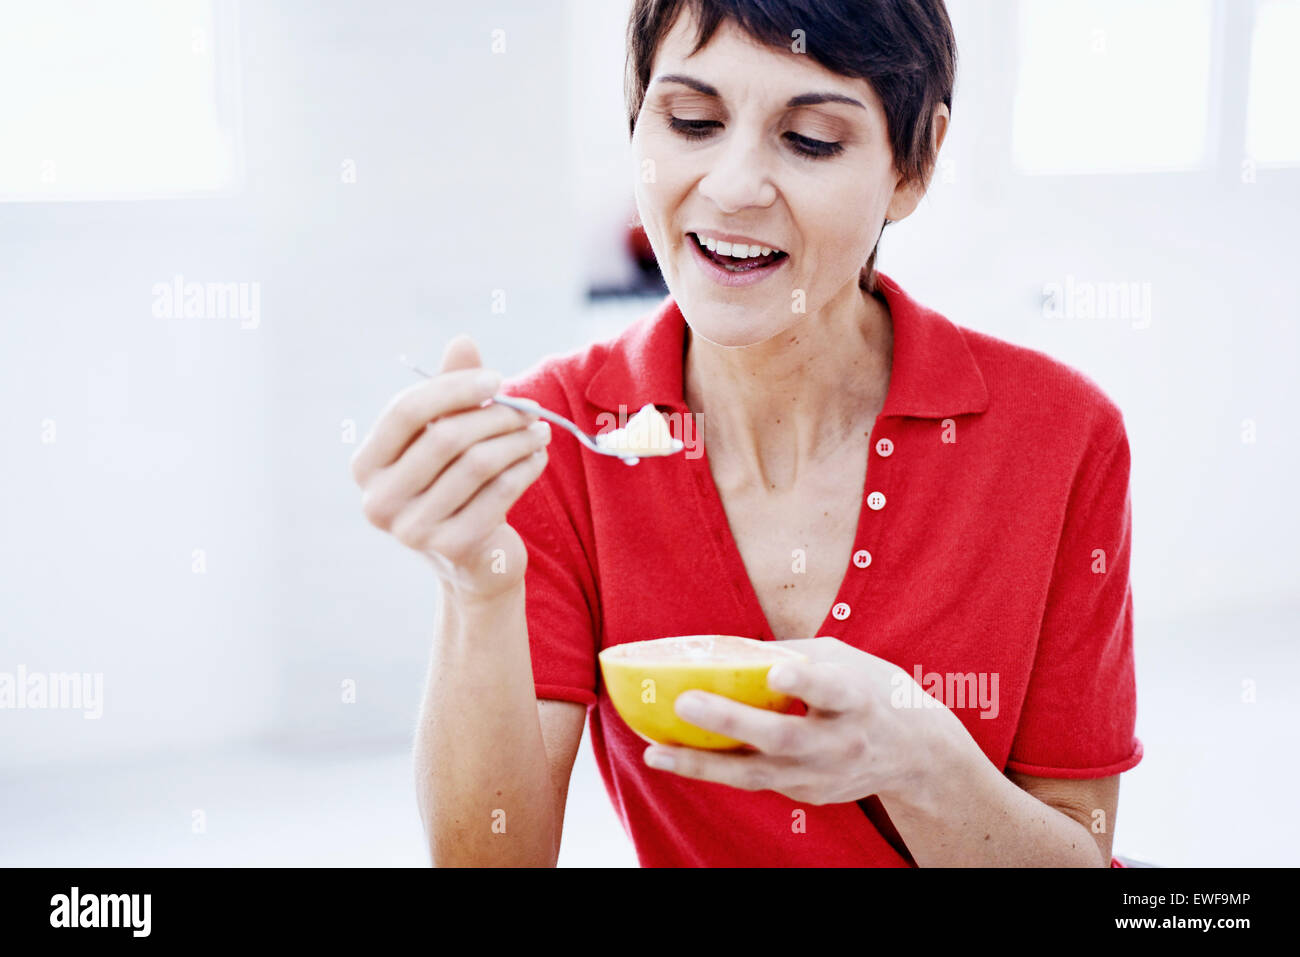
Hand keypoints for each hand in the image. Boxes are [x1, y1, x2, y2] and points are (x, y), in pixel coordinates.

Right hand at [350, 334, 551, 602]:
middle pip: (445, 437)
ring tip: (540, 430)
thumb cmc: (457, 487)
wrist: (474, 561)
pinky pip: (499, 492)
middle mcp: (378, 501)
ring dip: (518, 439)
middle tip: (531, 408)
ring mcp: (412, 530)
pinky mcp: (451, 548)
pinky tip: (538, 457)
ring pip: (477, 463)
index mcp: (366, 465)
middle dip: (496, 415)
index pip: (405, 411)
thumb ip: (451, 393)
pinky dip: (525, 468)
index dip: (454, 388)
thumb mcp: (448, 438)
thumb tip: (462, 341)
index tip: (497, 379)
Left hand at [641, 636, 956, 805]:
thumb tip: (730, 647)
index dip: (805, 682)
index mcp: (855, 699)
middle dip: (731, 723)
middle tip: (686, 703)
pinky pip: (756, 779)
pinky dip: (717, 770)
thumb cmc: (872, 691)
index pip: (831, 690)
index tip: (779, 673)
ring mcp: (822, 776)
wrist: (917, 756)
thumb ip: (795, 654)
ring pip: (757, 775)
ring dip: (702, 766)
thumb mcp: (847, 660)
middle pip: (782, 738)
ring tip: (656, 754)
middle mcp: (840, 742)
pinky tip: (678, 758)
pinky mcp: (806, 796)